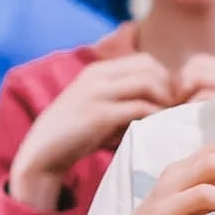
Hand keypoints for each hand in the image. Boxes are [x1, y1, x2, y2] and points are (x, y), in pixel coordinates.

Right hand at [9, 54, 180, 209]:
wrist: (42, 153)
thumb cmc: (76, 134)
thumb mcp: (99, 108)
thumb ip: (124, 99)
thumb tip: (166, 101)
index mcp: (98, 70)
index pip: (145, 61)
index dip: (164, 79)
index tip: (169, 102)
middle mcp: (98, 76)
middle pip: (151, 69)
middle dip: (169, 89)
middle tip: (172, 113)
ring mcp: (97, 94)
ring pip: (148, 85)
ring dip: (164, 103)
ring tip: (164, 121)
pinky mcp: (99, 115)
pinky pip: (139, 108)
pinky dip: (153, 118)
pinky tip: (153, 130)